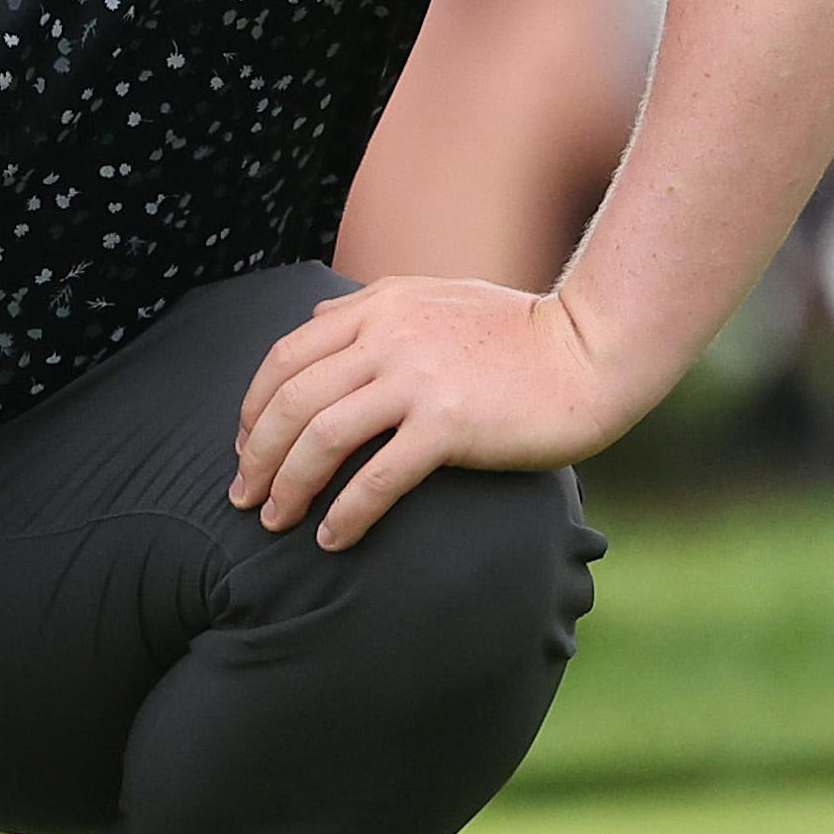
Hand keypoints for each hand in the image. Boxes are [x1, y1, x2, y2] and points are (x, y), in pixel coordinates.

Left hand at [233, 278, 638, 552]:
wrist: (590, 349)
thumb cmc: (520, 331)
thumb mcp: (438, 295)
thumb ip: (375, 305)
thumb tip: (318, 315)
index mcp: (379, 306)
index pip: (286, 355)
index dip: (252, 405)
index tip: (244, 445)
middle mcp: (388, 337)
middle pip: (290, 400)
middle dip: (255, 453)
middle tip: (243, 495)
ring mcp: (417, 380)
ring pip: (321, 438)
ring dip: (288, 486)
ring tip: (276, 521)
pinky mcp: (449, 424)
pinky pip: (377, 477)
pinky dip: (346, 512)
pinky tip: (332, 539)